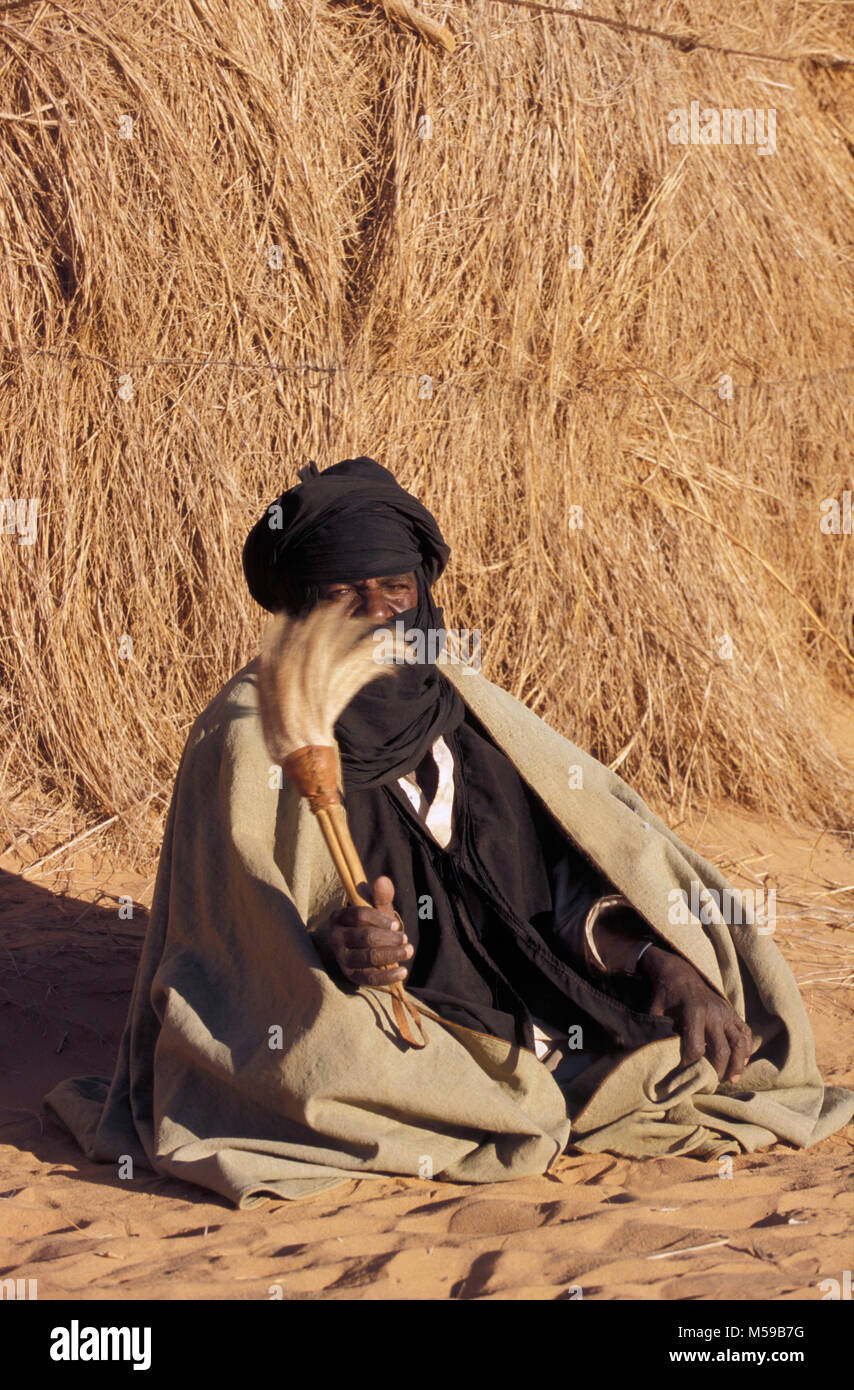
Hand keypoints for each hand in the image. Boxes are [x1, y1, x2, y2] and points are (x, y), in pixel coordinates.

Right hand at [329, 875, 413, 987]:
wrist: (362, 949)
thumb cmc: (371, 926)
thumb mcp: (376, 911)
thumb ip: (381, 897)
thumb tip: (382, 880)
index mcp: (338, 917)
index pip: (359, 915)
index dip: (381, 919)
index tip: (397, 924)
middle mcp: (335, 938)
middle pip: (365, 937)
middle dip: (389, 938)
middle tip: (405, 939)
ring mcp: (341, 958)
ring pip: (368, 957)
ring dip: (392, 954)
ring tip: (408, 951)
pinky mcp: (350, 975)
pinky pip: (369, 978)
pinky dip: (387, 976)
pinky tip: (403, 972)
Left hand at [639, 946, 752, 1082]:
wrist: (678, 973)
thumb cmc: (665, 996)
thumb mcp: (656, 1012)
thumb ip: (658, 1033)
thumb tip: (657, 1059)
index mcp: (693, 1013)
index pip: (695, 1048)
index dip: (689, 1065)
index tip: (684, 1074)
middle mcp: (713, 1013)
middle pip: (722, 1050)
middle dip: (718, 1070)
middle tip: (713, 1083)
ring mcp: (725, 1012)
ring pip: (739, 1043)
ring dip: (738, 1064)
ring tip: (732, 1079)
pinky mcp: (732, 1011)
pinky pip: (745, 1032)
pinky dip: (747, 1048)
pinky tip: (743, 1062)